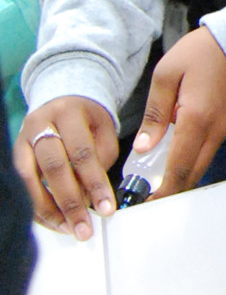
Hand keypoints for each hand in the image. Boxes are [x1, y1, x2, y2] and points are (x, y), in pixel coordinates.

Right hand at [16, 96, 118, 239]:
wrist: (61, 102)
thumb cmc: (86, 119)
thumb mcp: (103, 129)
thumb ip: (101, 159)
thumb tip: (91, 199)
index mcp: (69, 112)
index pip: (82, 152)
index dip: (94, 183)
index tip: (107, 208)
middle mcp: (40, 125)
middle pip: (54, 168)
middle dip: (70, 202)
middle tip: (84, 227)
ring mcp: (22, 140)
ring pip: (30, 180)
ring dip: (49, 210)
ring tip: (68, 228)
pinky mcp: (13, 155)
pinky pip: (21, 186)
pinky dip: (36, 207)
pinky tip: (53, 220)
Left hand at [133, 25, 225, 198]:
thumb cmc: (202, 52)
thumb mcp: (167, 74)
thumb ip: (155, 113)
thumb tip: (145, 147)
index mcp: (196, 120)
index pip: (178, 169)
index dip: (162, 192)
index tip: (145, 203)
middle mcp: (214, 131)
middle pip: (192, 175)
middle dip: (170, 189)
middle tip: (147, 194)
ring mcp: (224, 129)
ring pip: (201, 165)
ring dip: (181, 175)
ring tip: (156, 174)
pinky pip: (208, 151)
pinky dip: (191, 160)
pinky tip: (175, 153)